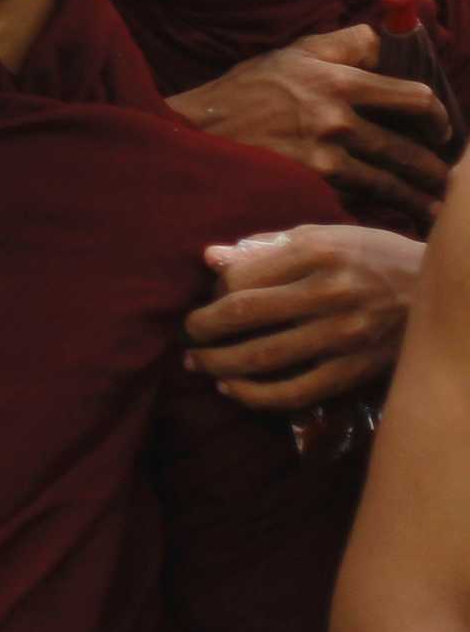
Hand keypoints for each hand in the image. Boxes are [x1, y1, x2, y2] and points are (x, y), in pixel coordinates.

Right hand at [168, 26, 450, 226]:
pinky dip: (386, 211)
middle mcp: (337, 116)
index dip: (439, 117)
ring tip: (433, 206)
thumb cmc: (246, 91)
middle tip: (442, 176)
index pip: (415, 98)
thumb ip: (344, 45)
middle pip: (412, 149)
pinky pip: (364, 201)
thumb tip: (389, 42)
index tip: (442, 130)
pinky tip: (398, 218)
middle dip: (435, 167)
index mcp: (338, 78)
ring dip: (420, 197)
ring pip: (394, 182)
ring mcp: (325, 154)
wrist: (196, 130)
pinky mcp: (312, 184)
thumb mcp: (293, 53)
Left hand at [186, 223, 422, 409]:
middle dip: (203, 328)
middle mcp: (329, 292)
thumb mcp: (326, 235)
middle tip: (187, 335)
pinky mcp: (357, 369)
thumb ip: (266, 246)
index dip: (213, 292)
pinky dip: (256, 396)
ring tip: (197, 364)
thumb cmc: (376, 257)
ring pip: (263, 356)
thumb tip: (210, 257)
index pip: (242, 276)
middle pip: (244, 314)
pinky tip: (233, 391)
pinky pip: (296, 391)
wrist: (448, 294)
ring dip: (219, 364)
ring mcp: (343, 335)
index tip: (206, 298)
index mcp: (317, 252)